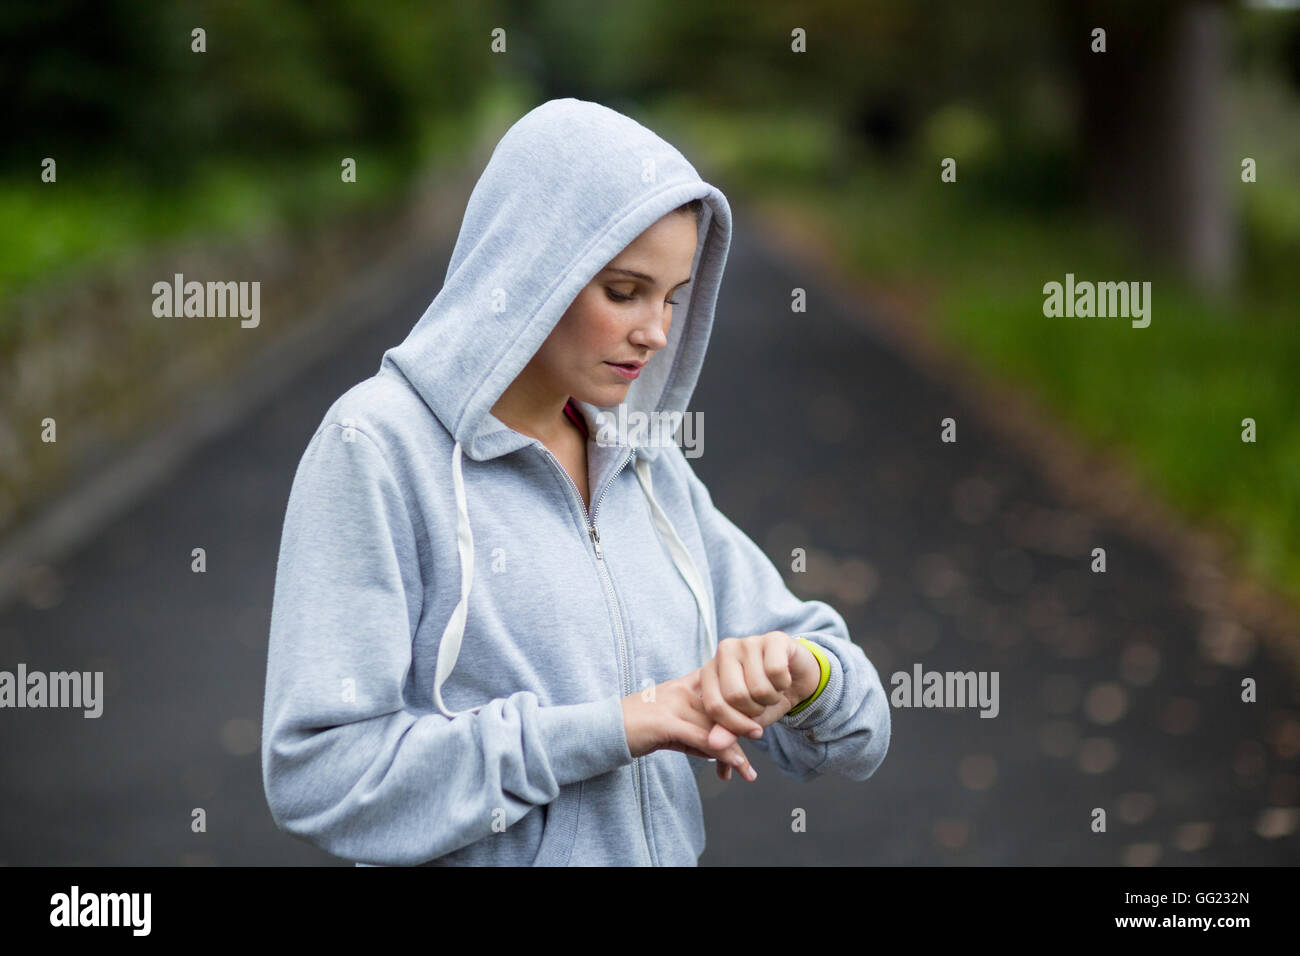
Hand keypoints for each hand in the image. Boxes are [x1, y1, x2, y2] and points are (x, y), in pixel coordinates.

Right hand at [621, 671, 759, 781]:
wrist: (604, 729)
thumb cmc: (639, 728)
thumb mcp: (673, 725)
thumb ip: (698, 733)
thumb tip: (723, 753)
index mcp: (685, 684)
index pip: (724, 687)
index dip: (742, 703)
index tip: (756, 718)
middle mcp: (682, 689)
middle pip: (723, 708)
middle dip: (743, 728)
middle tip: (759, 742)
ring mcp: (674, 704)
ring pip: (717, 725)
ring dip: (737, 749)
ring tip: (749, 771)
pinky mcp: (666, 722)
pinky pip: (703, 738)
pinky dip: (722, 752)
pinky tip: (736, 765)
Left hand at [698, 631, 821, 754]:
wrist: (796, 679)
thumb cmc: (765, 698)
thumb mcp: (746, 718)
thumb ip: (728, 730)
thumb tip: (715, 744)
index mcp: (710, 670)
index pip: (714, 705)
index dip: (735, 725)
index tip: (753, 731)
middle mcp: (725, 650)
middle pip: (735, 696)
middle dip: (755, 710)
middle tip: (762, 704)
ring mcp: (748, 641)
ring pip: (758, 686)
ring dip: (771, 698)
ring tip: (772, 690)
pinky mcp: (773, 638)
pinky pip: (777, 672)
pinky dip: (784, 684)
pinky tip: (783, 678)